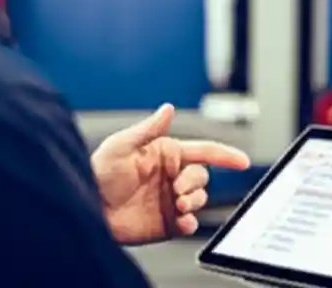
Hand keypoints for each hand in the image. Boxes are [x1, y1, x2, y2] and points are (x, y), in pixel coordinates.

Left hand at [91, 103, 250, 245]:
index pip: (203, 151)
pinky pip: (188, 222)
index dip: (225, 155)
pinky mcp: (166, 222)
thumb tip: (168, 108)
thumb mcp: (121, 145)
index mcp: (166, 154)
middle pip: (202, 176)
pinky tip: (182, 220)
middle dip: (195, 183)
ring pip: (199, 198)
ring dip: (194, 201)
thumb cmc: (99, 173)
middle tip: (178, 191)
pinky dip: (190, 222)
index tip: (243, 161)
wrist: (88, 209)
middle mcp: (171, 176)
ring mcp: (170, 200)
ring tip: (178, 205)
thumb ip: (149, 129)